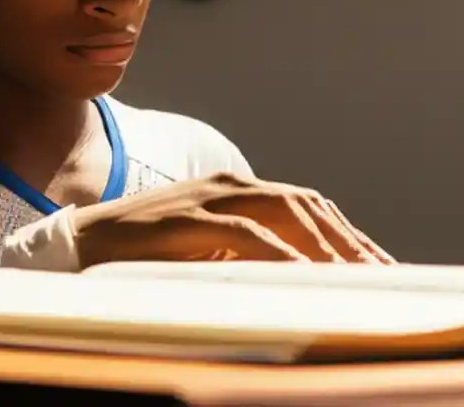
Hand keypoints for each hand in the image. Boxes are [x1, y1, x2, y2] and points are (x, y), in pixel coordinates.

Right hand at [71, 171, 394, 268]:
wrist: (82, 243)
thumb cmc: (144, 254)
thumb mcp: (207, 252)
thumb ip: (247, 255)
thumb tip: (299, 280)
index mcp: (237, 189)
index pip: (307, 205)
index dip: (347, 233)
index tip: (381, 266)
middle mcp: (228, 184)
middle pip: (305, 204)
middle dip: (347, 239)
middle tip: (381, 274)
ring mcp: (207, 197)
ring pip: (282, 211)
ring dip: (323, 244)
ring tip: (353, 276)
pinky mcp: (185, 219)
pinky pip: (243, 232)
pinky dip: (278, 251)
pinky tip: (302, 271)